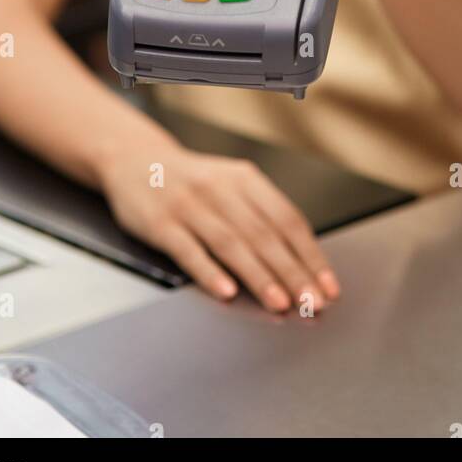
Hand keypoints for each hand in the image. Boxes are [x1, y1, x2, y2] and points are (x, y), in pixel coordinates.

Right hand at [99, 132, 340, 313]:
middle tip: (312, 302)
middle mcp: (220, 189)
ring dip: (258, 276)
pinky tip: (226, 292)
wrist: (134, 159)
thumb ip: (261, 215)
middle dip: (292, 272)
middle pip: (263, 234)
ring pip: (230, 244)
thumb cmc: (193, 181)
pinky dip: (209, 272)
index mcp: (244, 178)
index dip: (310, 254)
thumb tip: (302, 262)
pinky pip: (188, 250)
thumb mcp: (231, 184)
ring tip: (280, 303)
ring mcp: (189, 205)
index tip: (327, 285)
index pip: (287, 218)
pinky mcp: (160, 224)